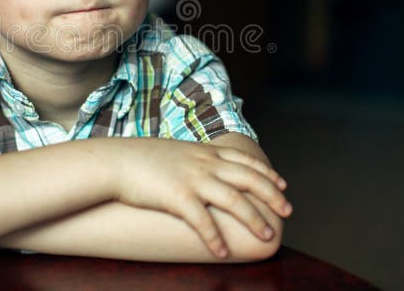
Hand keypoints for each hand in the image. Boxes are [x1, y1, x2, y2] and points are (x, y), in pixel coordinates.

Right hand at [111, 138, 291, 257]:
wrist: (114, 161)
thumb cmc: (140, 159)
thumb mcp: (174, 151)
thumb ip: (192, 159)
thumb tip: (203, 168)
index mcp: (204, 152)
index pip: (244, 160)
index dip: (266, 172)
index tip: (283, 184)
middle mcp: (204, 164)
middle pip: (248, 178)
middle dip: (272, 195)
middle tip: (288, 211)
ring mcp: (192, 179)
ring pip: (234, 200)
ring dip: (254, 219)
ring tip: (268, 236)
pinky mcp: (177, 197)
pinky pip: (202, 221)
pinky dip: (215, 238)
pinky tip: (223, 252)